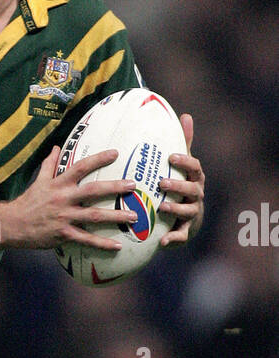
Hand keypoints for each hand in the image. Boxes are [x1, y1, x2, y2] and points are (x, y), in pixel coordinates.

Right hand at [5, 144, 137, 249]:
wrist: (12, 224)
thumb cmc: (27, 202)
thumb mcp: (38, 181)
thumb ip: (49, 164)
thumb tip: (57, 147)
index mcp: (59, 184)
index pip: (81, 167)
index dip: (98, 159)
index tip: (116, 153)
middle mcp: (64, 199)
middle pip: (93, 191)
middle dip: (114, 187)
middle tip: (133, 186)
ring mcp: (64, 217)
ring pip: (94, 216)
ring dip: (115, 216)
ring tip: (134, 217)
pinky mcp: (63, 234)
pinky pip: (86, 239)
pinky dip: (102, 243)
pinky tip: (117, 246)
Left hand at [159, 113, 203, 245]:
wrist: (187, 218)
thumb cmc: (182, 184)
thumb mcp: (183, 165)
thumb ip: (184, 143)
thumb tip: (186, 115)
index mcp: (195, 178)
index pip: (194, 167)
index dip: (184, 162)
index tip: (170, 157)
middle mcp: (197, 195)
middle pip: (192, 189)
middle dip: (178, 186)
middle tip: (161, 183)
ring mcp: (192, 213)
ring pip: (187, 210)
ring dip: (175, 208)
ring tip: (161, 207)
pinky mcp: (185, 230)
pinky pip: (181, 235)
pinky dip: (173, 239)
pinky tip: (162, 241)